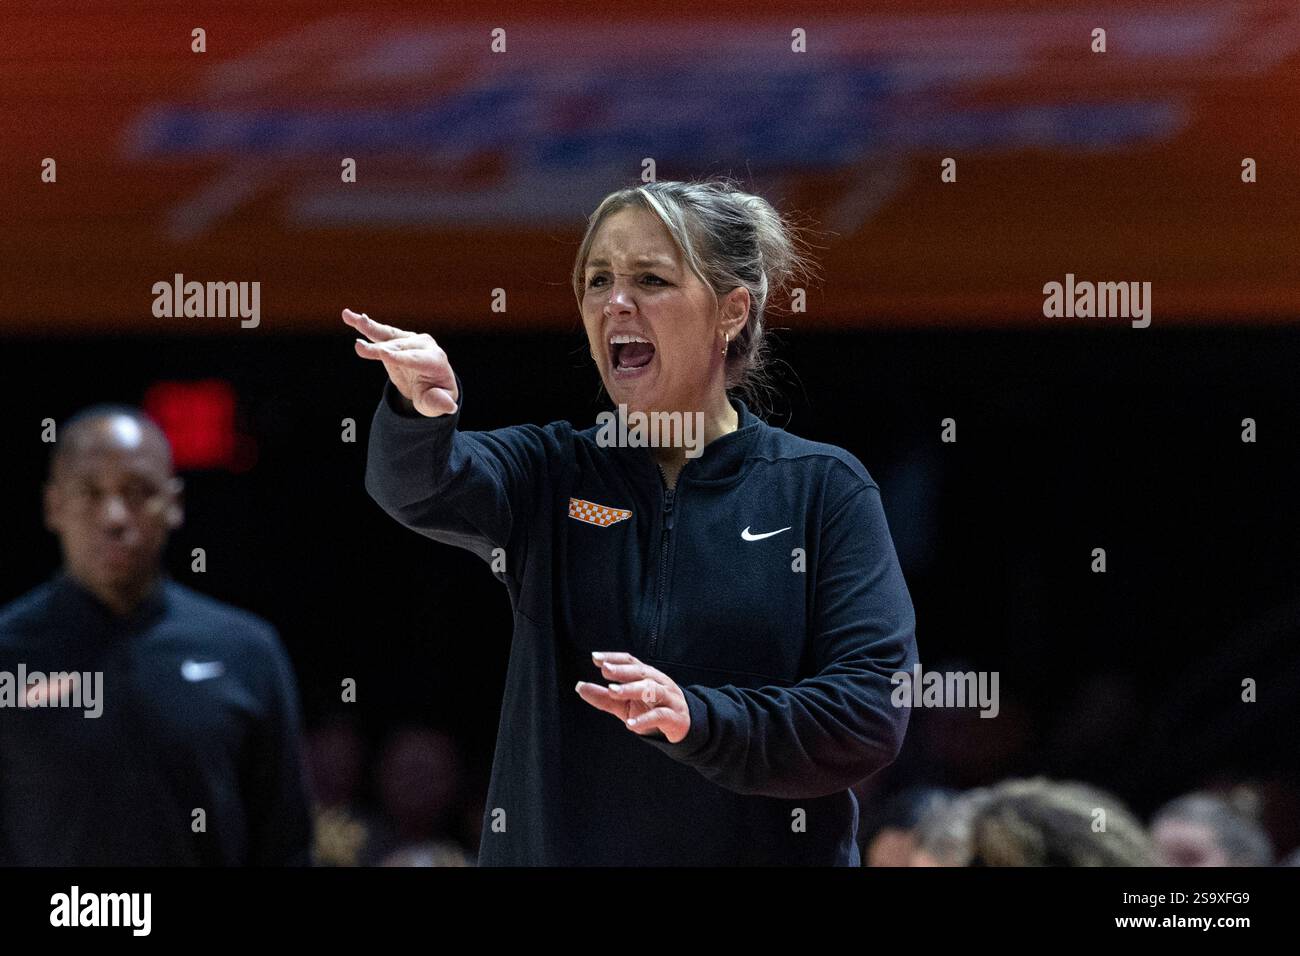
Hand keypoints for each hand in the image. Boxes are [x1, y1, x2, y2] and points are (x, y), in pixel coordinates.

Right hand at [343, 308, 459, 416]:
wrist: (431, 382)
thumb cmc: (434, 394)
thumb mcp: (438, 403)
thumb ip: (440, 403)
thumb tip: (449, 407)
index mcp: (435, 361)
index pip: (416, 359)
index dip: (400, 358)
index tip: (385, 355)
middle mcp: (423, 345)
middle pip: (398, 347)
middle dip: (380, 348)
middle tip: (360, 347)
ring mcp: (409, 340)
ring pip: (387, 335)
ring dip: (370, 328)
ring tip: (357, 320)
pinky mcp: (395, 339)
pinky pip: (378, 332)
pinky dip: (364, 324)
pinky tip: (349, 315)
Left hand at [575, 652, 690, 742]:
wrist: (683, 726)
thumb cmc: (650, 710)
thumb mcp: (625, 704)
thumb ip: (603, 697)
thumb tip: (579, 686)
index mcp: (646, 675)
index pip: (630, 661)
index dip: (613, 658)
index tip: (595, 658)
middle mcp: (658, 682)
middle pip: (641, 672)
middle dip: (622, 670)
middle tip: (604, 669)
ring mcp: (668, 698)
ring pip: (651, 689)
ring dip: (632, 689)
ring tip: (613, 692)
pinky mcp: (675, 717)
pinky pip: (660, 716)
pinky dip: (645, 719)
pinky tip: (631, 724)